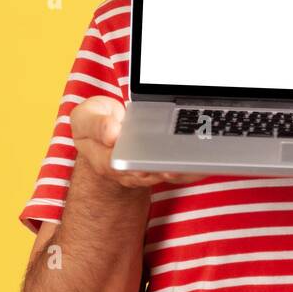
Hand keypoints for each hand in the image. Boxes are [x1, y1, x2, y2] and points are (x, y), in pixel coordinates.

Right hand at [69, 96, 203, 189]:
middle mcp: (128, 170)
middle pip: (150, 173)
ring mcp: (147, 170)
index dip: (135, 166)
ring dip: (184, 171)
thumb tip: (112, 132)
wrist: (105, 135)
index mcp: (106, 158)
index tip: (144, 166)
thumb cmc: (95, 124)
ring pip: (168, 173)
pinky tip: (207, 162)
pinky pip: (179, 169)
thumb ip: (96, 125)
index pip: (121, 166)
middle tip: (177, 167)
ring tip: (198, 165)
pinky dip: (193, 166)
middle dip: (164, 170)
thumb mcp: (85, 118)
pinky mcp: (162, 166)